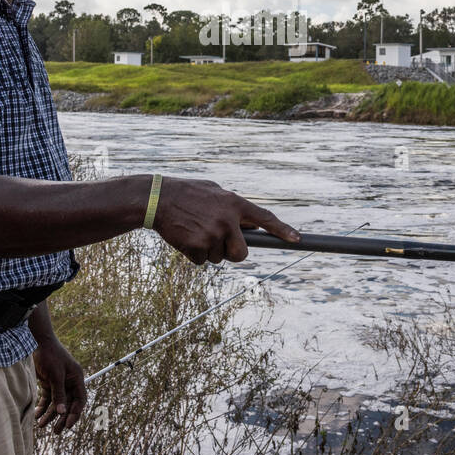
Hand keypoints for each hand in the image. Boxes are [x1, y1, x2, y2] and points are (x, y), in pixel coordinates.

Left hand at [33, 336, 85, 432]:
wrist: (36, 342)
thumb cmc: (50, 355)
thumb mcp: (55, 375)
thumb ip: (59, 394)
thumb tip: (62, 412)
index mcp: (76, 378)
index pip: (80, 400)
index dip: (75, 413)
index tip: (68, 425)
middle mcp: (69, 382)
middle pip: (68, 404)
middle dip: (62, 418)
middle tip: (56, 431)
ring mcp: (59, 383)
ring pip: (56, 403)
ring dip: (50, 415)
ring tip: (41, 425)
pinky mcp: (48, 383)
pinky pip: (47, 398)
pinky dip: (42, 407)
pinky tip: (37, 415)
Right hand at [151, 177, 299, 264]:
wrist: (158, 199)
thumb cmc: (188, 194)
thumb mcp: (215, 193)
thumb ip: (234, 208)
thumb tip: (253, 225)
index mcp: (234, 203)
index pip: (265, 219)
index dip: (282, 230)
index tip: (297, 239)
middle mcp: (227, 220)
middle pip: (242, 253)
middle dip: (233, 253)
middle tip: (220, 244)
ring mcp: (213, 235)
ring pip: (219, 258)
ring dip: (208, 251)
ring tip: (194, 230)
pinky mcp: (197, 248)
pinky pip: (201, 261)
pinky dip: (193, 254)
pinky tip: (185, 237)